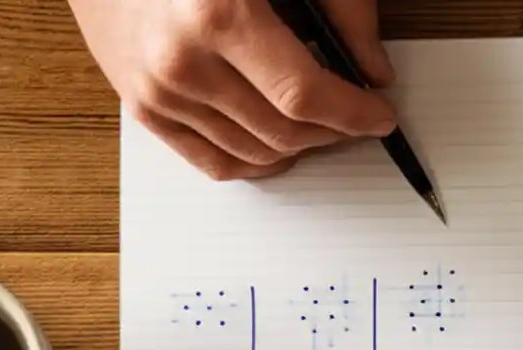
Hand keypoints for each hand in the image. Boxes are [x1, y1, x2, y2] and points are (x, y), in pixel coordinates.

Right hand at [69, 0, 396, 179]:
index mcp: (217, 14)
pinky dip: (256, 162)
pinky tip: (280, 146)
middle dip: (332, 132)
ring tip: (321, 126)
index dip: (352, 112)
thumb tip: (373, 70)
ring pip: (254, 153)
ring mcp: (158, 91)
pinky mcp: (143, 109)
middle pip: (281, 130)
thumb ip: (340, 8)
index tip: (379, 115)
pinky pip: (214, 161)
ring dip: (299, 148)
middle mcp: (182, 60)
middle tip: (356, 117)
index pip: (304, 93)